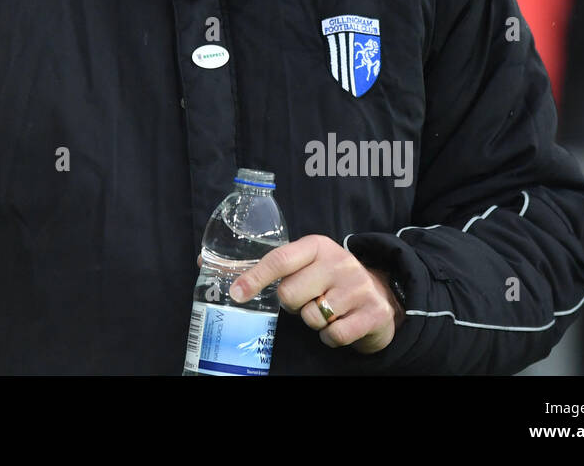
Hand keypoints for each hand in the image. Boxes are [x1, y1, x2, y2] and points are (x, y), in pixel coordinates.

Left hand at [227, 234, 403, 353]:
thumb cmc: (328, 278)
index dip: (254, 277)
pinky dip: (330, 337)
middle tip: (304, 299)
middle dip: (291, 304)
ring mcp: (358, 287)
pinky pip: (334, 335)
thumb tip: (204, 263)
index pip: (279, 259)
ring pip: (312, 317)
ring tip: (324, 309)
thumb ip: (267, 265)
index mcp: (316, 245)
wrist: (379, 294)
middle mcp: (338, 261)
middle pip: (290, 294)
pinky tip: (337, 324)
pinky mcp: (372, 313)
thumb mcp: (304, 263)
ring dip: (312, 321)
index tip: (236, 293)